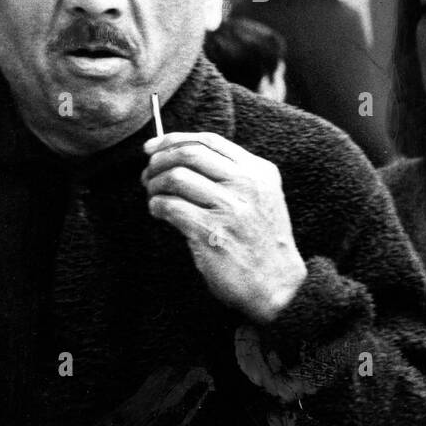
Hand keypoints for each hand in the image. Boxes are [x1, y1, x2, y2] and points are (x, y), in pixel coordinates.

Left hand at [143, 132, 307, 324]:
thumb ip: (232, 174)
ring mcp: (230, 208)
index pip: (209, 140)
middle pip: (189, 154)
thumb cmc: (260, 242)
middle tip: (148, 175)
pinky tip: (158, 212)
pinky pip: (171, 206)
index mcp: (258, 171)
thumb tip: (179, 153)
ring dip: (155, 185)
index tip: (153, 147)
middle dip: (159, 161)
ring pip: (176, 177)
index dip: (174, 139)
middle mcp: (246, 185)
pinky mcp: (210, 232)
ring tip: (154, 196)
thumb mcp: (260, 197)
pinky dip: (157, 206)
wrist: (277, 286)